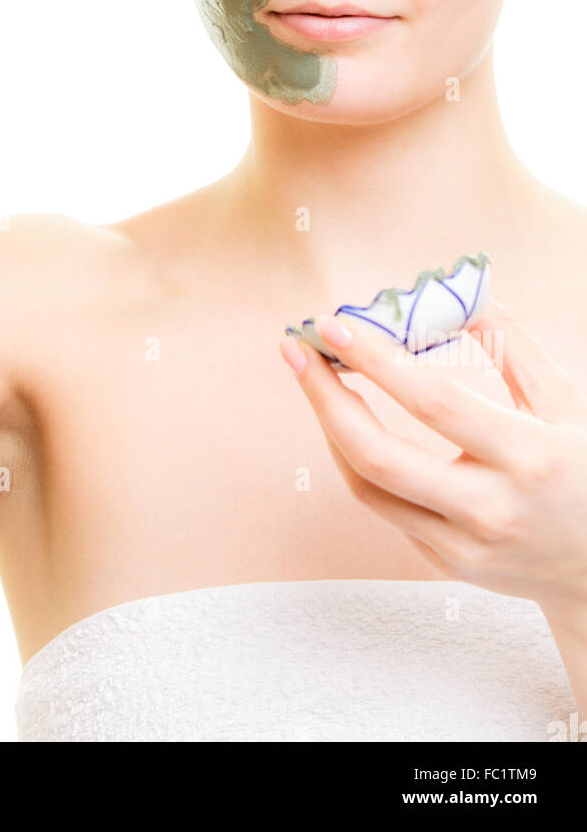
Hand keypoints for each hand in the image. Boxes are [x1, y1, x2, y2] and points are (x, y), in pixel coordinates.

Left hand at [279, 297, 586, 624]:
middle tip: (295, 347)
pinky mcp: (444, 564)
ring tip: (315, 376)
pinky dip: (357, 457)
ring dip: (330, 425)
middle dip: (324, 397)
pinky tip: (348, 420)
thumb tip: (454, 291)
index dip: (377, 360)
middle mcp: (491, 510)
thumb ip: (512, 345)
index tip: (333, 324)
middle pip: (378, 457)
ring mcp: (463, 546)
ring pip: (366, 486)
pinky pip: (384, 506)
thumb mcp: (567, 401)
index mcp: (528, 457)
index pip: (433, 403)